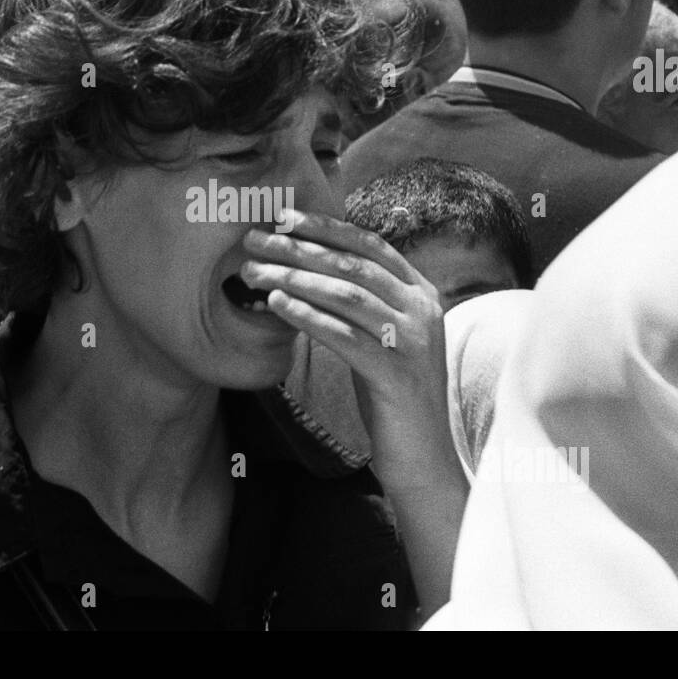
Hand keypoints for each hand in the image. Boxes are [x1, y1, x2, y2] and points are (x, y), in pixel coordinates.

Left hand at [239, 209, 451, 487]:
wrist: (424, 460)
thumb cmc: (390, 396)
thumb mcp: (381, 337)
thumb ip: (361, 301)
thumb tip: (308, 266)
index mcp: (421, 292)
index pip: (369, 244)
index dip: (324, 227)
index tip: (281, 218)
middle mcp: (423, 309)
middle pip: (353, 265)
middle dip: (298, 248)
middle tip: (253, 240)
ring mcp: (415, 341)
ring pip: (347, 295)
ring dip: (294, 278)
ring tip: (253, 273)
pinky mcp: (398, 375)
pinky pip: (346, 336)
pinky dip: (309, 316)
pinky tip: (276, 305)